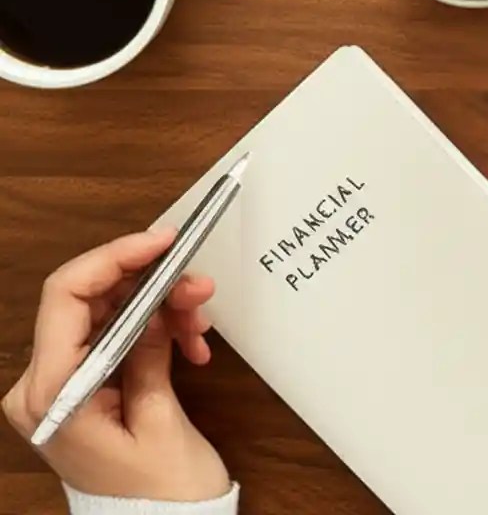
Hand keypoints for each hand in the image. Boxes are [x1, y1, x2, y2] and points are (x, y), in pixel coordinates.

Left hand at [3, 229, 230, 501]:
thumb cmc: (159, 494)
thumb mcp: (161, 421)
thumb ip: (151, 352)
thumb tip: (160, 299)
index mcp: (51, 395)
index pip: (68, 298)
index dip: (114, 257)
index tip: (161, 242)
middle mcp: (42, 386)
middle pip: (89, 301)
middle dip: (149, 284)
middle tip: (199, 285)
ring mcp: (60, 384)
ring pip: (108, 314)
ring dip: (160, 308)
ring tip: (201, 322)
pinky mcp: (82, 385)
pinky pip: (115, 336)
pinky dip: (156, 330)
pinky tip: (190, 346)